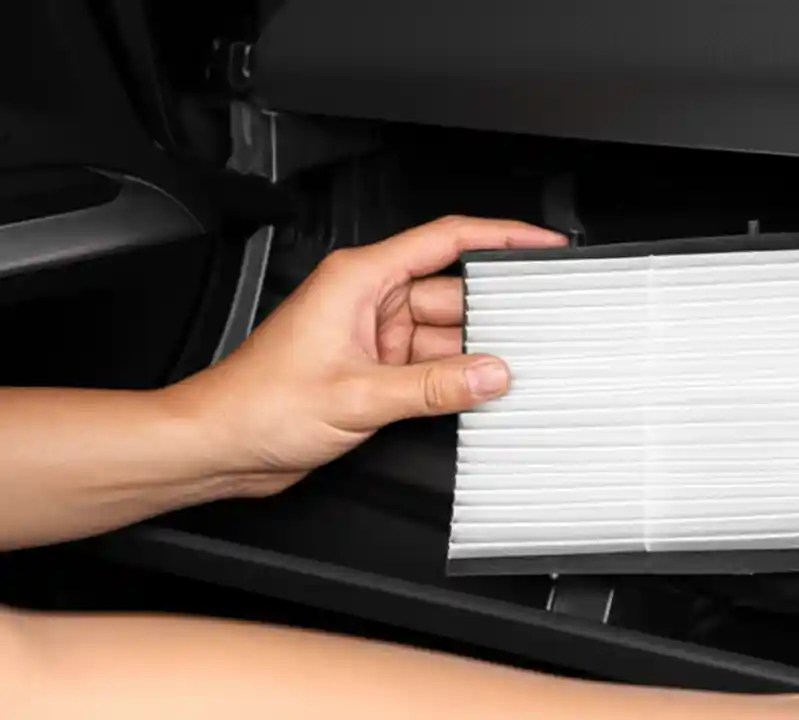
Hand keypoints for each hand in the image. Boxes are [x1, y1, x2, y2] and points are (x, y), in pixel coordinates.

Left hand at [173, 215, 565, 494]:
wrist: (218, 445)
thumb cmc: (257, 403)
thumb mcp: (358, 395)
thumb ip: (433, 387)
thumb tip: (491, 374)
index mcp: (360, 278)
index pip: (445, 240)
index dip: (500, 237)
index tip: (540, 244)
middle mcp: (368, 301)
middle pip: (451, 294)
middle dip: (491, 314)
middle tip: (536, 330)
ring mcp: (371, 337)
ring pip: (442, 335)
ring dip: (471, 355)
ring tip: (508, 372)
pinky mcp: (372, 371)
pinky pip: (428, 367)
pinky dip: (451, 380)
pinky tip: (475, 392)